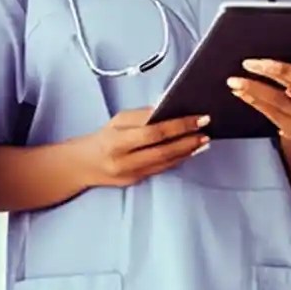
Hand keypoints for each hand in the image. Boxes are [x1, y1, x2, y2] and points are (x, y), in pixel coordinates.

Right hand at [76, 108, 210, 188]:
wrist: (84, 164)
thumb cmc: (104, 137)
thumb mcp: (119, 120)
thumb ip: (143, 115)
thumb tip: (168, 107)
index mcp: (118, 140)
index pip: (154, 132)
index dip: (179, 126)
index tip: (199, 119)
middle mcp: (124, 160)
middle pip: (163, 151)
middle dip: (188, 141)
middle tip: (206, 132)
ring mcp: (130, 174)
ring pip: (164, 163)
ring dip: (187, 152)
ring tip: (203, 142)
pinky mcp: (135, 182)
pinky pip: (161, 170)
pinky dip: (177, 160)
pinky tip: (189, 152)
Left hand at [228, 59, 290, 138]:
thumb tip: (279, 42)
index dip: (284, 69)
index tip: (264, 61)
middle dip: (266, 75)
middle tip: (247, 64)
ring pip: (277, 102)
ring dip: (253, 89)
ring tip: (236, 81)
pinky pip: (270, 113)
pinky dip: (253, 101)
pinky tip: (241, 93)